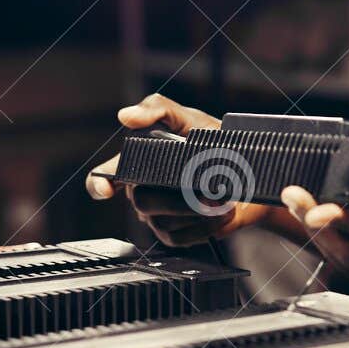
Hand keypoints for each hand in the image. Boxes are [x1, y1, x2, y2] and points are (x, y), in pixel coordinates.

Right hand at [86, 93, 277, 246]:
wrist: (248, 171)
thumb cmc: (214, 143)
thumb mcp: (189, 118)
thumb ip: (158, 108)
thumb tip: (127, 116)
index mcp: (139, 163)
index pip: (108, 174)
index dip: (100, 183)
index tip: (106, 189)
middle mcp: (144, 191)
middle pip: (143, 201)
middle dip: (176, 198)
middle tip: (206, 188)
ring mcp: (158, 216)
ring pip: (164, 223)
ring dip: (198, 210)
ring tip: (222, 197)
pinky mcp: (177, 234)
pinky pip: (181, 238)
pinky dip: (206, 226)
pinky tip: (221, 212)